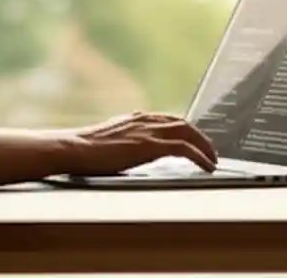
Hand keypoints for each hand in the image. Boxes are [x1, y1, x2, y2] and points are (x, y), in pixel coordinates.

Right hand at [64, 111, 217, 175]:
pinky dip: (200, 156)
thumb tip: (126, 150)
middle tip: (209, 152)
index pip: (168, 119)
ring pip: (187, 132)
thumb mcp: (108, 140)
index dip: (184, 130)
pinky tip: (207, 167)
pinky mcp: (149, 146)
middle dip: (200, 137)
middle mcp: (144, 120)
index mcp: (134, 118)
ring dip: (204, 146)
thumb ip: (122, 141)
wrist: (74, 149)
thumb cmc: (84, 150)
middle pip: (182, 123)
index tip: (193, 140)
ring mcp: (147, 131)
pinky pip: (184, 149)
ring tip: (212, 160)